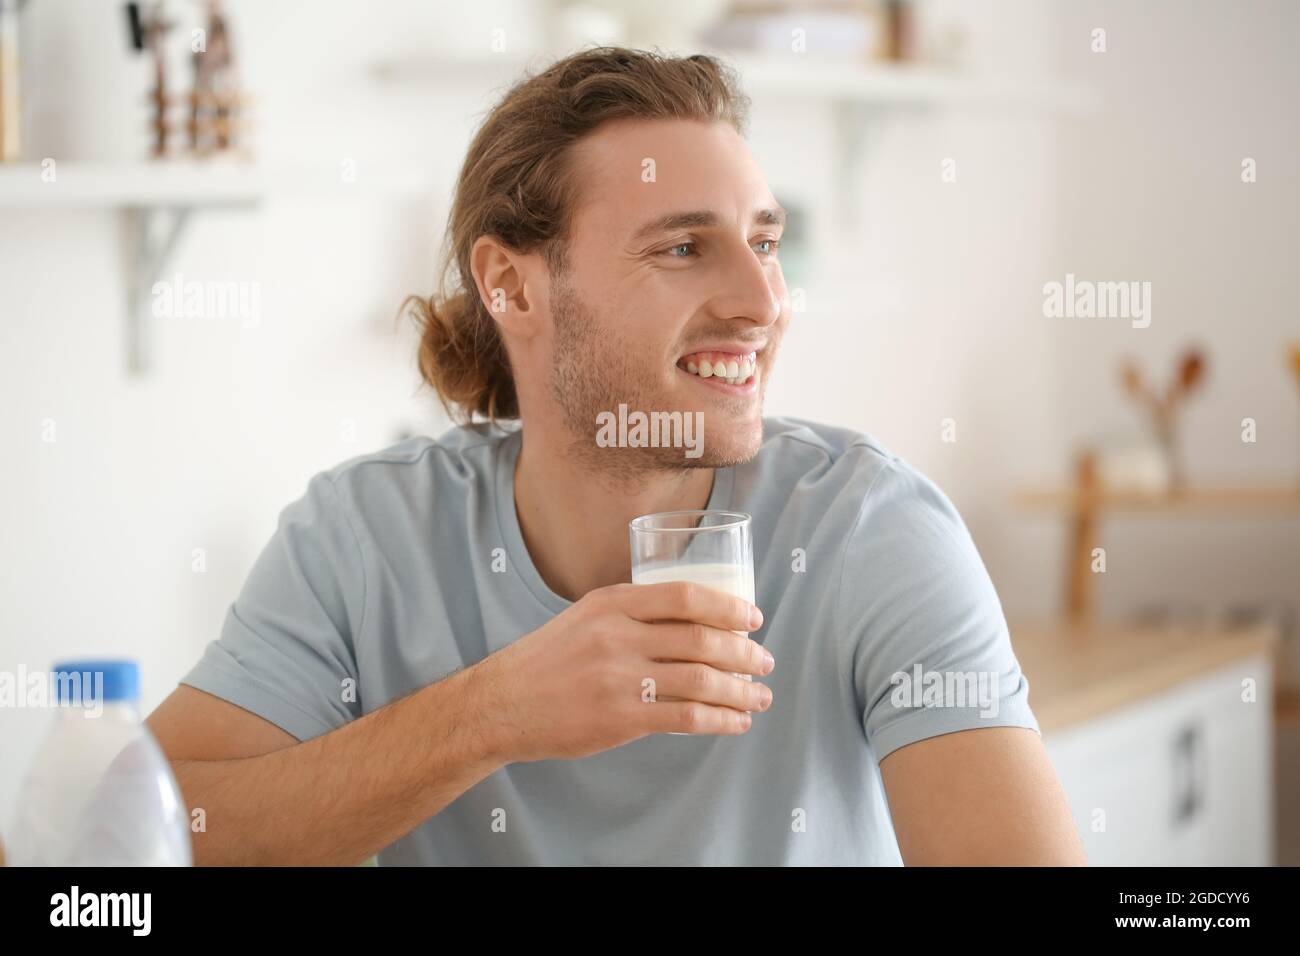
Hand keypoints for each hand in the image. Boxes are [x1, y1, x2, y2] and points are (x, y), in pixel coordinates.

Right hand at [470, 581, 773, 761]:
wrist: (502, 703)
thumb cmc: (549, 660)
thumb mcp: (586, 617)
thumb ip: (633, 614)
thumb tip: (693, 621)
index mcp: (613, 602)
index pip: (686, 595)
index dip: (728, 605)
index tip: (754, 618)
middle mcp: (618, 635)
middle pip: (702, 639)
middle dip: (744, 653)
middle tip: (765, 663)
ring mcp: (619, 678)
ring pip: (700, 680)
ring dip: (741, 690)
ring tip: (760, 697)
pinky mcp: (620, 717)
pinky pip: (686, 717)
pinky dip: (720, 720)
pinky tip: (735, 722)